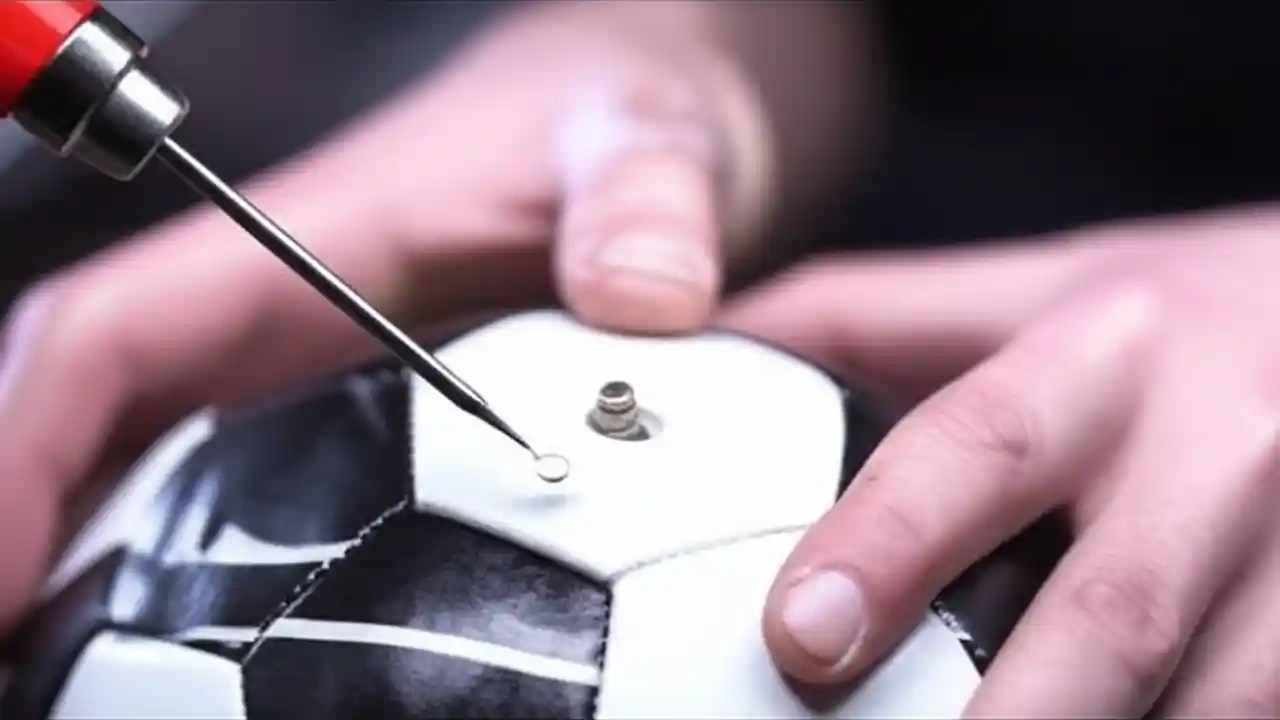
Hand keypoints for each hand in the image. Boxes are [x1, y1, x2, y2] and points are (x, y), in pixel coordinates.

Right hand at [0, 1, 789, 631]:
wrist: (634, 122)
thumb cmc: (611, 116)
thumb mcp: (640, 140)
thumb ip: (641, 202)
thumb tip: (641, 297)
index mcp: (309, 245)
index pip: (110, 336)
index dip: (21, 454)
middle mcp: (288, 318)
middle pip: (96, 433)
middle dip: (35, 550)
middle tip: (26, 688)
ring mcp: (321, 375)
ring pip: (159, 478)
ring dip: (103, 584)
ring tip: (91, 703)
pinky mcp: (371, 415)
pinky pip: (255, 500)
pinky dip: (208, 578)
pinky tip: (232, 662)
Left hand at [725, 206, 1279, 716]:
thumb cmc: (1152, 320)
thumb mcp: (1007, 291)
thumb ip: (842, 322)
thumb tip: (682, 361)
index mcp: (1103, 355)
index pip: (981, 447)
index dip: (889, 544)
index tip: (800, 636)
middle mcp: (1216, 450)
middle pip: (1112, 615)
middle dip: (1011, 717)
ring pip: (1210, 699)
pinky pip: (1256, 716)